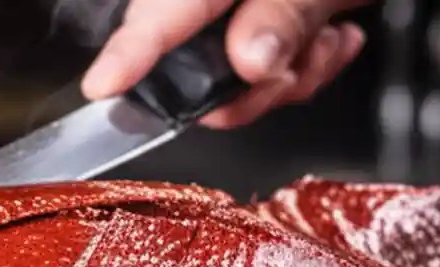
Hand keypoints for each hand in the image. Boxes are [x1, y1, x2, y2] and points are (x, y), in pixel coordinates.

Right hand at [82, 0, 370, 128]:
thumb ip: (285, 12)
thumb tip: (248, 62)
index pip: (161, 9)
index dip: (130, 51)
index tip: (104, 85)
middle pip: (196, 56)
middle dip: (247, 83)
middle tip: (290, 74)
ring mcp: (244, 6)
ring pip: (237, 71)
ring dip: (290, 75)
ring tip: (327, 44)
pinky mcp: (271, 14)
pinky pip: (272, 59)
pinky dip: (307, 62)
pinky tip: (335, 38)